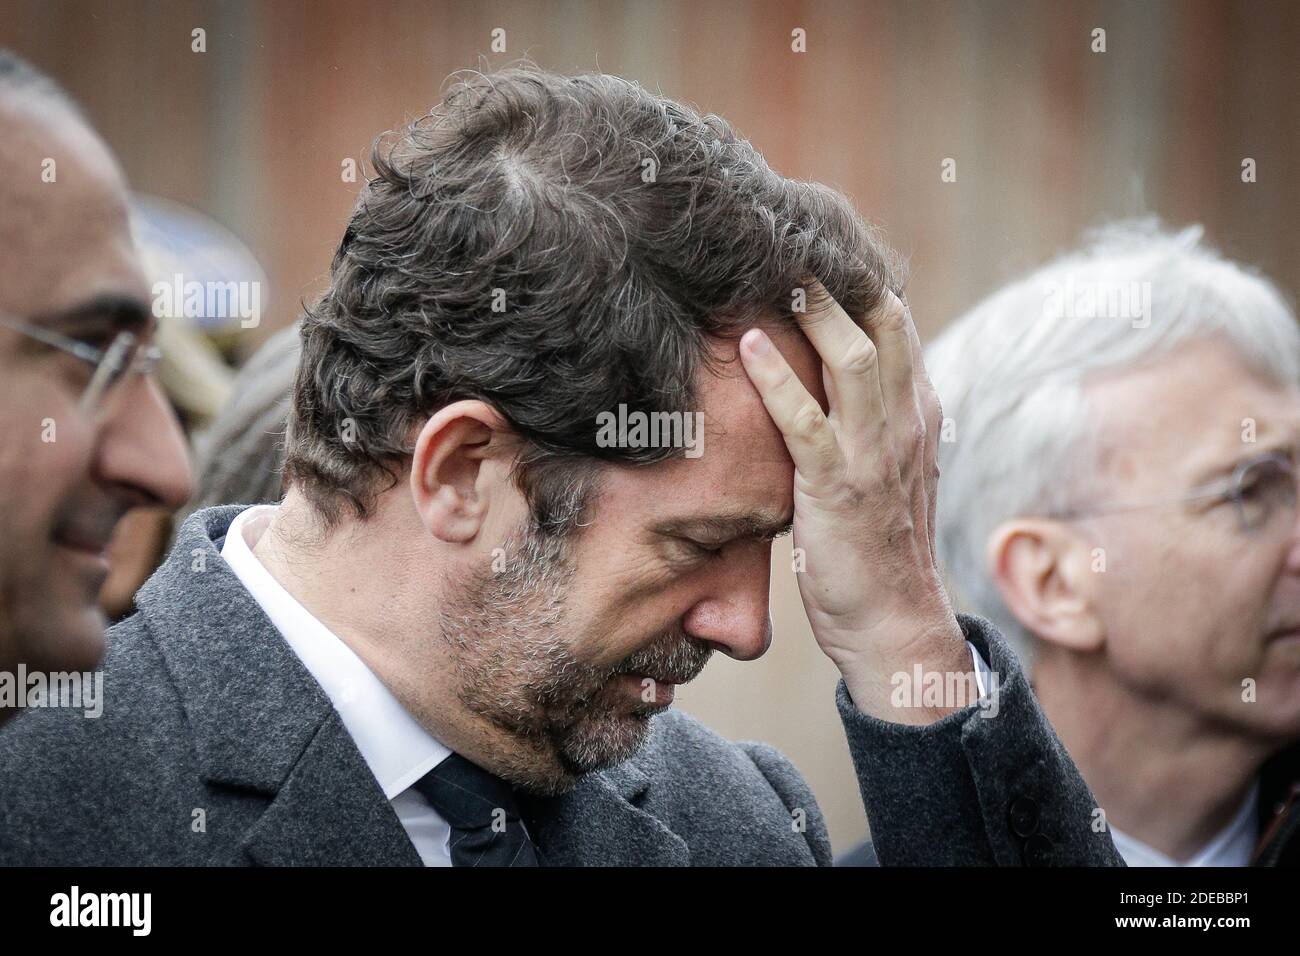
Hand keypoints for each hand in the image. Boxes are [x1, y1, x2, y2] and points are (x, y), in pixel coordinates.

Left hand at [738, 280, 969, 723]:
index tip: (817, 240)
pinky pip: (806, 422)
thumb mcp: (884, 468)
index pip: (895, 322)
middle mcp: (905, 422)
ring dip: (811, 309)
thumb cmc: (877, 544)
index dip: (858, 275)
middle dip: (838, 272)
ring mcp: (875, 453)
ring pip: (850, 360)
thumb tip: (833, 376)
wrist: (894, 621)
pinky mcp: (839, 488)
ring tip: (772, 268)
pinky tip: (747, 345)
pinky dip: (777, 379)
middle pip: (881, 323)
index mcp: (917, 412)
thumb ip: (869, 418)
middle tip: (790, 231)